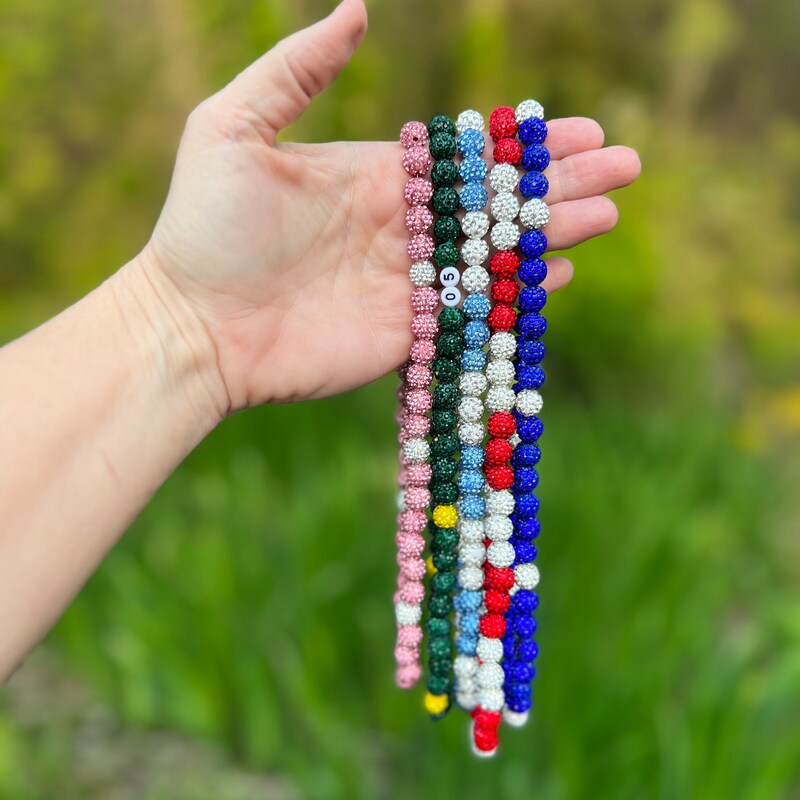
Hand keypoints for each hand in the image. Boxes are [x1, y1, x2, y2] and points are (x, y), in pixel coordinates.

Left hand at [138, 0, 640, 413]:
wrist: (189, 324)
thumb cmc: (202, 226)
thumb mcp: (232, 126)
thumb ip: (297, 69)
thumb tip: (356, 9)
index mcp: (374, 176)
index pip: (467, 156)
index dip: (524, 143)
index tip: (580, 129)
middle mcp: (400, 228)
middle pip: (497, 203)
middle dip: (561, 183)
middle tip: (626, 167)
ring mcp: (407, 284)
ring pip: (496, 254)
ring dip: (555, 234)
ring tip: (610, 215)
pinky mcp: (406, 335)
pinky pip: (475, 312)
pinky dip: (518, 296)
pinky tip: (558, 277)